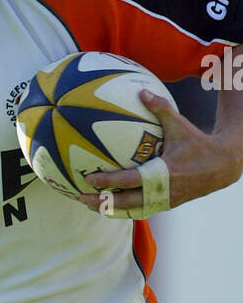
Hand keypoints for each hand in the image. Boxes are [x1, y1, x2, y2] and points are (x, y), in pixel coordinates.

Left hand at [77, 89, 241, 215]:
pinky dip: (123, 210)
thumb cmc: (198, 143)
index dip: (108, 182)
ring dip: (109, 209)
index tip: (89, 178)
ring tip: (90, 205)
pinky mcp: (166, 205)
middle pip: (124, 203)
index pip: (129, 181)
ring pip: (131, 212)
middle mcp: (161, 191)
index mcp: (163, 173)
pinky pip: (140, 211)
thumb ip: (160, 108)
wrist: (222, 166)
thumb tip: (141, 90)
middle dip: (101, 202)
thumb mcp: (180, 125)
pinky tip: (109, 205)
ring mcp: (163, 201)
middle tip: (80, 197)